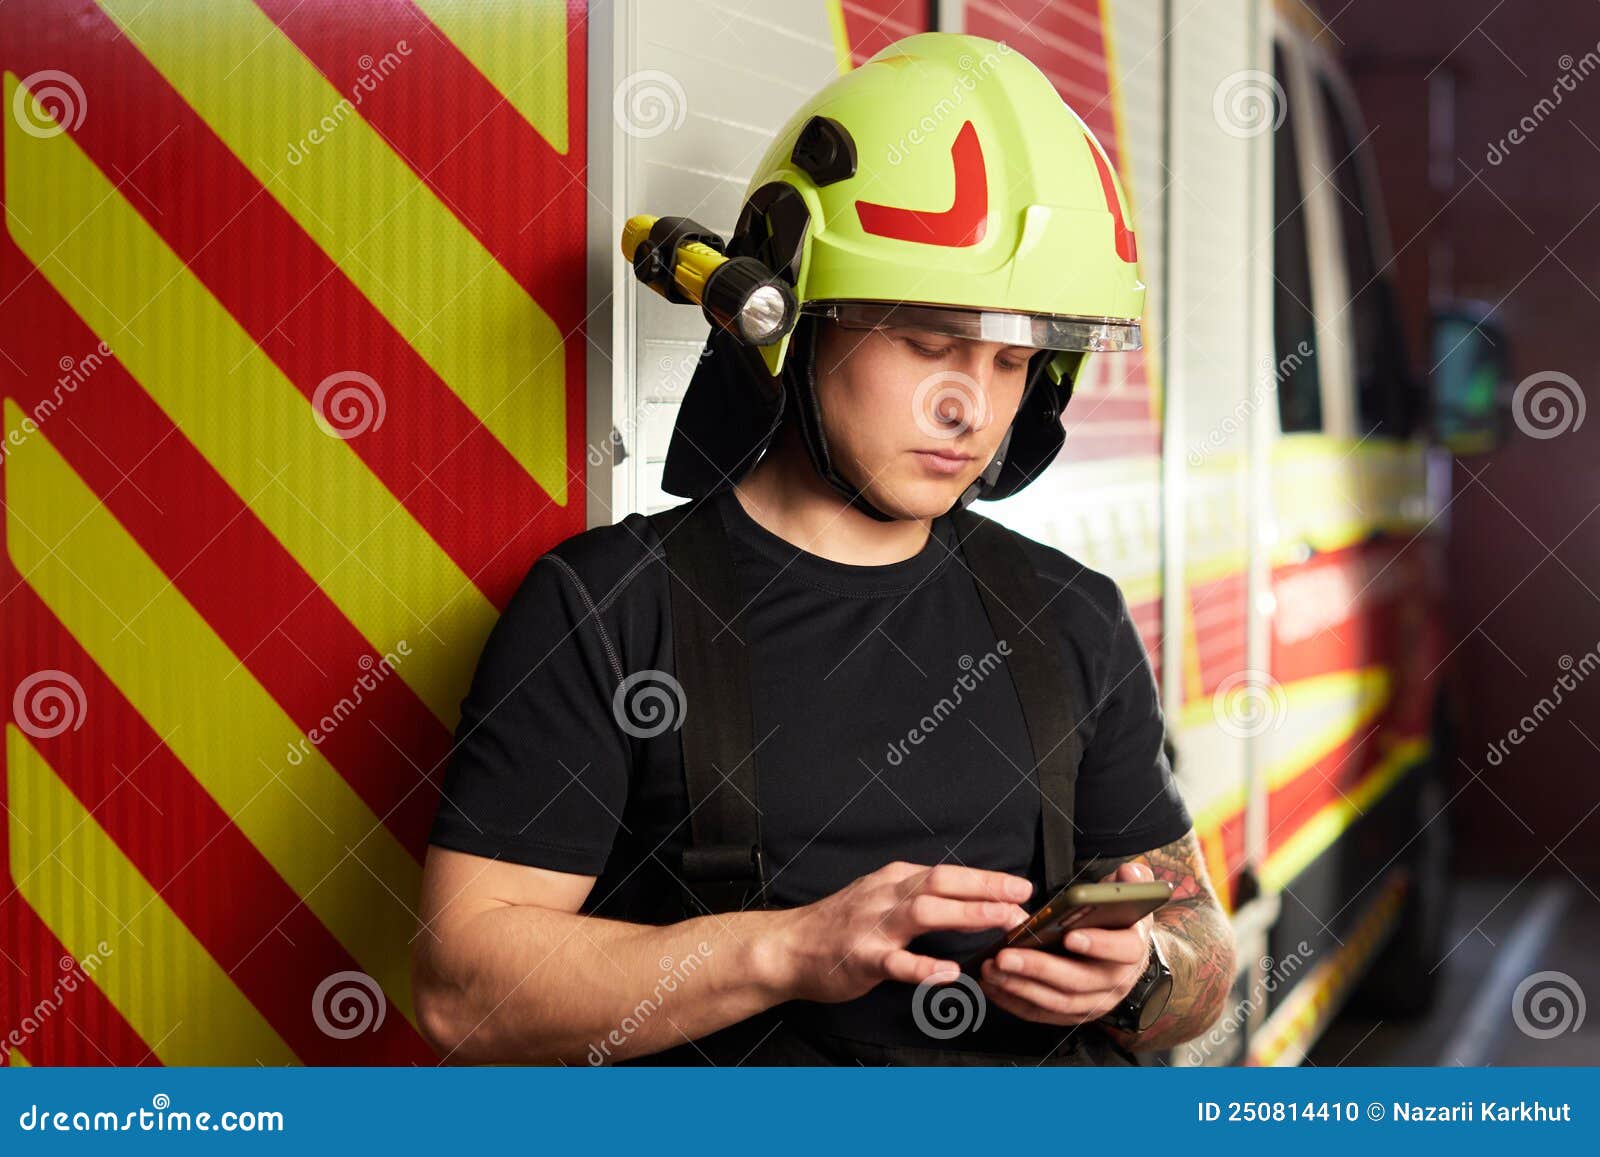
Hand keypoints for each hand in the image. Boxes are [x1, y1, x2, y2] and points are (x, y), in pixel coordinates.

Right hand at [770, 861, 1031, 1004]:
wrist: (789, 946)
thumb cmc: (840, 924)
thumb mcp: (881, 897)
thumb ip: (920, 896)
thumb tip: (970, 899)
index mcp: (895, 880)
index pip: (949, 873)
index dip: (987, 880)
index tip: (1021, 887)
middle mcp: (886, 896)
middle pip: (942, 883)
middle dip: (985, 889)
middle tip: (1021, 900)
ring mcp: (873, 926)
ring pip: (923, 912)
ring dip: (965, 914)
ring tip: (999, 922)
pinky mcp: (862, 958)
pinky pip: (896, 962)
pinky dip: (923, 966)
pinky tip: (948, 971)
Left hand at [976, 861, 1156, 1026]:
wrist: (1123, 952)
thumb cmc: (1120, 920)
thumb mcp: (1132, 893)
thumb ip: (1133, 879)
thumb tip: (1129, 873)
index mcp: (1132, 948)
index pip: (1123, 950)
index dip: (1098, 944)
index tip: (1070, 936)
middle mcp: (1117, 981)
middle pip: (1079, 981)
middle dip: (1039, 969)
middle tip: (1006, 955)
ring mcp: (1095, 1001)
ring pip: (1058, 1001)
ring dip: (1021, 987)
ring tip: (992, 969)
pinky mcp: (1073, 1012)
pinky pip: (1043, 1013)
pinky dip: (1015, 1002)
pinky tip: (993, 986)